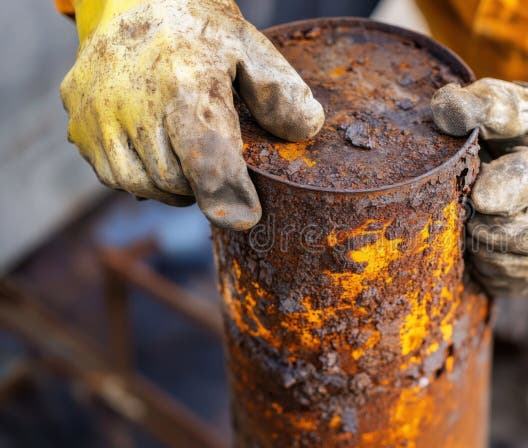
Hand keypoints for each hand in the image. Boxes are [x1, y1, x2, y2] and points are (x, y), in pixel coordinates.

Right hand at [60, 0, 323, 229]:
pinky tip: (157, 148)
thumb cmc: (197, 28)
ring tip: (189, 154)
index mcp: (184, 84)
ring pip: (143, 186)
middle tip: (217, 160)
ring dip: (173, 185)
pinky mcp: (78, 125)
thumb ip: (281, 90)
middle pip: (176, 181)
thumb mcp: (249, 46)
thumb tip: (307, 131)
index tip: (246, 217)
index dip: (227, 194)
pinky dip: (141, 176)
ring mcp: (98, 117)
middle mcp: (133, 104)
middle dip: (203, 182)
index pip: (206, 156)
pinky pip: (114, 176)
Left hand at [431, 79, 527, 295]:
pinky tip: (497, 240)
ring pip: (510, 268)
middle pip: (512, 239)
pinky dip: (496, 267)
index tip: (477, 197)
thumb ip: (483, 105)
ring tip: (484, 219)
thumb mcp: (520, 105)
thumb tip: (444, 108)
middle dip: (480, 226)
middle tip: (471, 205)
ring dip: (484, 249)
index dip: (496, 192)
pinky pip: (518, 282)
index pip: (523, 182)